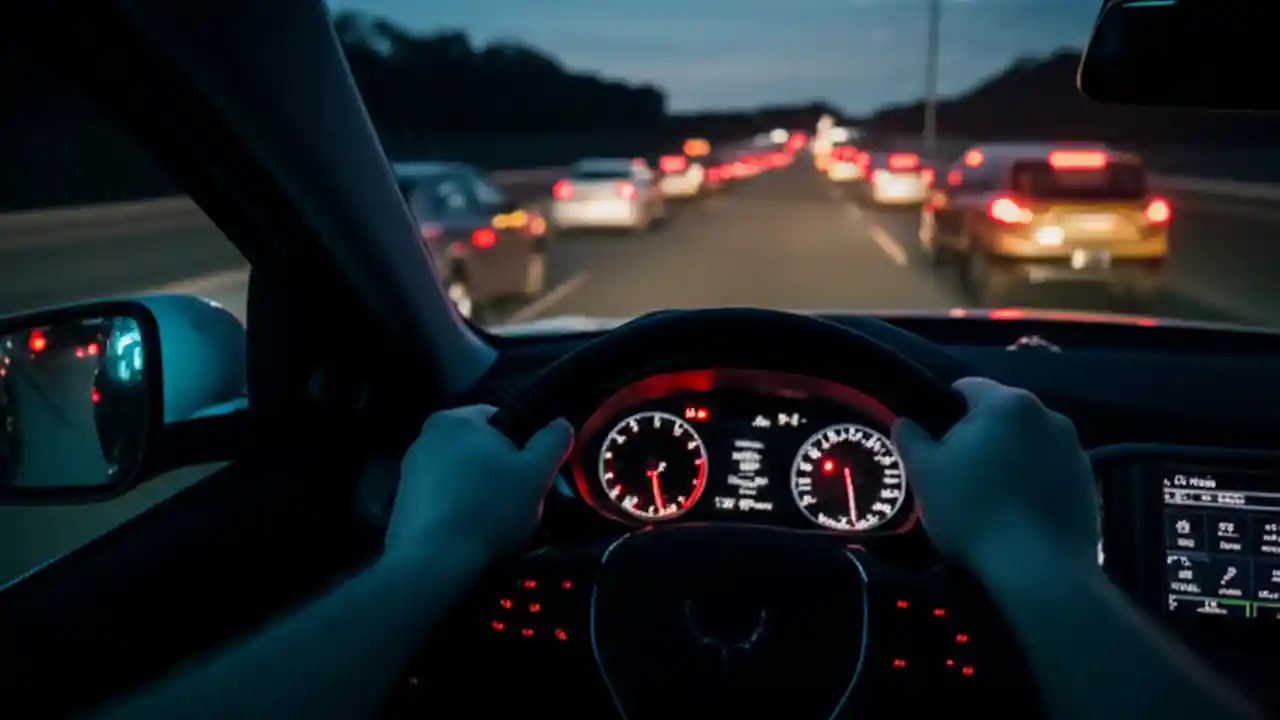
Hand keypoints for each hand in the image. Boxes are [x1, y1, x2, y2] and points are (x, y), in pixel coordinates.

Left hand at [387, 405, 572, 564]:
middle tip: (519, 500)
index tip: (533, 474)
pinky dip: (458, 509)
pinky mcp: (402, 502)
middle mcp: (424, 437)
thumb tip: (560, 423)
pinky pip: (442, 498)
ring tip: (495, 521)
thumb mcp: (535, 474)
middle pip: (479, 448)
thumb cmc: (489, 510)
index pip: (499, 418)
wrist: (434, 564)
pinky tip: (470, 532)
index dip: (523, 445)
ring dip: (480, 491)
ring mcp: (409, 471)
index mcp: (454, 420)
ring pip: (461, 474)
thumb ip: (552, 442)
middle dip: (500, 470)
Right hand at [893, 378, 1098, 574]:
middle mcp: (1048, 415)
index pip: (966, 387)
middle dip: (980, 437)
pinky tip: (1021, 514)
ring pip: (1027, 443)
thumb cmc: (974, 512)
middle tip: (959, 476)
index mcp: (1007, 403)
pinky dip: (1034, 482)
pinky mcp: (1088, 481)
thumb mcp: (925, 474)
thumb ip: (911, 439)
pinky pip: (1050, 470)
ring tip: (993, 500)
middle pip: (1000, 416)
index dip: (944, 413)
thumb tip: (906, 422)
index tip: (936, 447)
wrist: (1039, 568)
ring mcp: (1074, 448)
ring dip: (1009, 459)